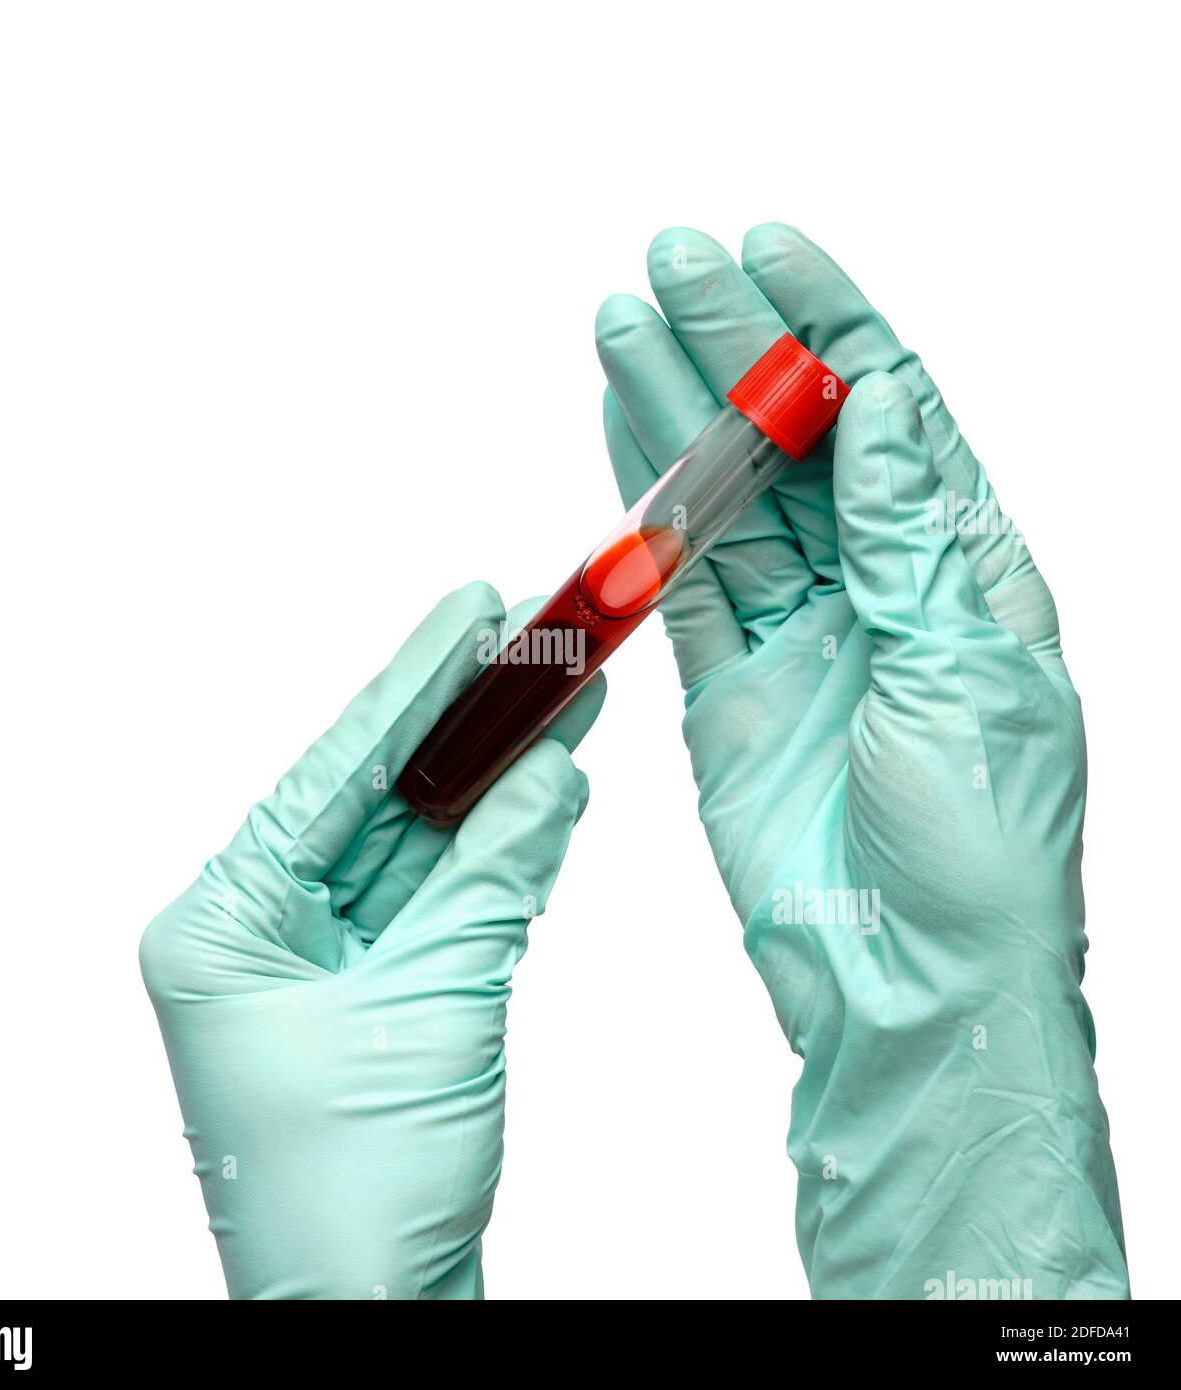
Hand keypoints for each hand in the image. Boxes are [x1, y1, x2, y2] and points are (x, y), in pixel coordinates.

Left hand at [141, 583, 600, 1298]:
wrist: (373, 1315)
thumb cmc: (356, 1193)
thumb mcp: (434, 1006)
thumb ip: (495, 877)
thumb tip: (548, 773)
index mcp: (222, 927)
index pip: (329, 777)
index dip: (409, 687)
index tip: (468, 611)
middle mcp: (258, 934)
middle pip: (375, 801)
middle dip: (459, 725)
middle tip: (526, 637)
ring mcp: (315, 964)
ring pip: (415, 845)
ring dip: (491, 783)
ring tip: (560, 696)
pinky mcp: (372, 993)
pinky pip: (437, 900)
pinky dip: (494, 854)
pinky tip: (544, 789)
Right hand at [595, 224, 1127, 1298]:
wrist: (909, 982)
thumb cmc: (980, 849)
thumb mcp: (969, 671)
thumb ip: (908, 537)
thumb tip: (885, 407)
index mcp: (964, 573)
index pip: (897, 414)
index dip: (834, 327)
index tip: (772, 253)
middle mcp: (879, 589)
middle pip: (800, 440)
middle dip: (737, 347)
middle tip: (671, 264)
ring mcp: (799, 636)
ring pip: (728, 499)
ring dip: (676, 411)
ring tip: (621, 324)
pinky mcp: (730, 688)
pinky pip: (681, 582)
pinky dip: (648, 511)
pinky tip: (623, 437)